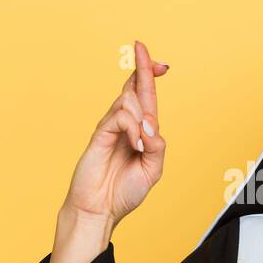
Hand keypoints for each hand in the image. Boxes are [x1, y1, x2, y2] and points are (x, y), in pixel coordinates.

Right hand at [61, 40, 168, 230]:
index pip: (145, 96)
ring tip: (143, 143)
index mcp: (139, 131)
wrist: (100, 209)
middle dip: (143, 67)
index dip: (150, 76)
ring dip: (142, 116)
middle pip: (134, 87)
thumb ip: (157, 146)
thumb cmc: (123, 192)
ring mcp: (111, 128)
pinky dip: (133, 127)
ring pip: (129, 100)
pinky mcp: (100, 134)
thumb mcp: (152, 170)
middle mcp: (125, 125)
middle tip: (146, 52)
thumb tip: (152, 126)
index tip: (161, 63)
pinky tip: (136, 144)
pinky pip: (120, 117)